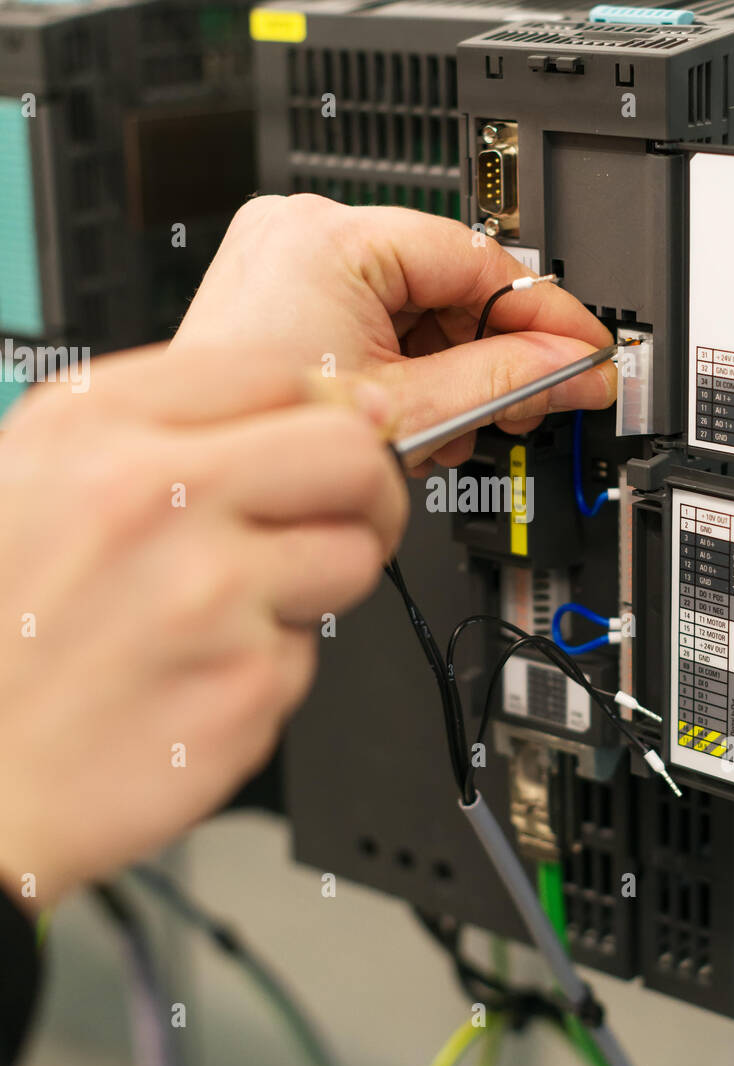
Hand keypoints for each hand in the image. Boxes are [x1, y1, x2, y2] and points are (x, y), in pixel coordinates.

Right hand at [0, 344, 405, 908]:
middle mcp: (157, 499)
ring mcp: (207, 598)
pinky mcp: (243, 689)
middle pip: (349, 457)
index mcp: (95, 428)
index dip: (320, 412)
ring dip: (314, 586)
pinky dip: (265, 668)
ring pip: (351, 559)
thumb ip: (175, 423)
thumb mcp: (35, 473)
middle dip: (366, 489)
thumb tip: (349, 403)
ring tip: (232, 612)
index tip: (322, 442)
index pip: (281, 375)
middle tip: (340, 518)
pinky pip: (307, 658)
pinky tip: (192, 678)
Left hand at [174, 197, 615, 469]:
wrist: (195, 480)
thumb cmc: (265, 440)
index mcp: (330, 237)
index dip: (545, 313)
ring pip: (416, 305)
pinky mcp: (282, 291)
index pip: (479, 259)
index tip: (586, 351)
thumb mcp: (410, 411)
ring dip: (453, 368)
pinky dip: (410, 366)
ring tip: (459, 424)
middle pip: (448, 283)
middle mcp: (302, 231)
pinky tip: (420, 413)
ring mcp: (286, 259)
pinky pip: (376, 315)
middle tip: (531, 401)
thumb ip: (506, 382)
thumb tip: (575, 369)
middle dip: (492, 353)